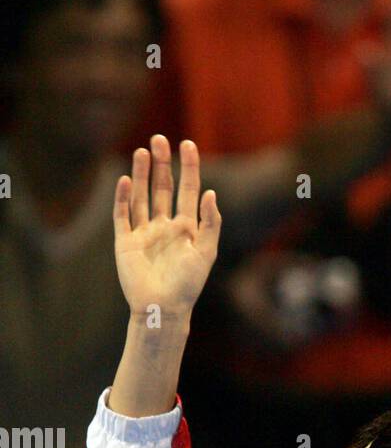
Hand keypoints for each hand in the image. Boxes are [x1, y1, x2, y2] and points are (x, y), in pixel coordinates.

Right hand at [114, 136, 220, 317]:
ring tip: (142, 151)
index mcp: (186, 228)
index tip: (188, 144)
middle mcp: (164, 226)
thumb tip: (210, 193)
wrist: (163, 307)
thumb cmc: (188, 284)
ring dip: (142, 174)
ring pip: (141, 196)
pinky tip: (126, 180)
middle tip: (159, 139)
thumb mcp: (207, 252)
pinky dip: (123, 197)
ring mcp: (144, 233)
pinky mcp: (125, 242)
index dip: (188, 167)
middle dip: (162, 164)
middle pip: (162, 187)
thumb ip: (211, 223)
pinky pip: (122, 215)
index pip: (188, 190)